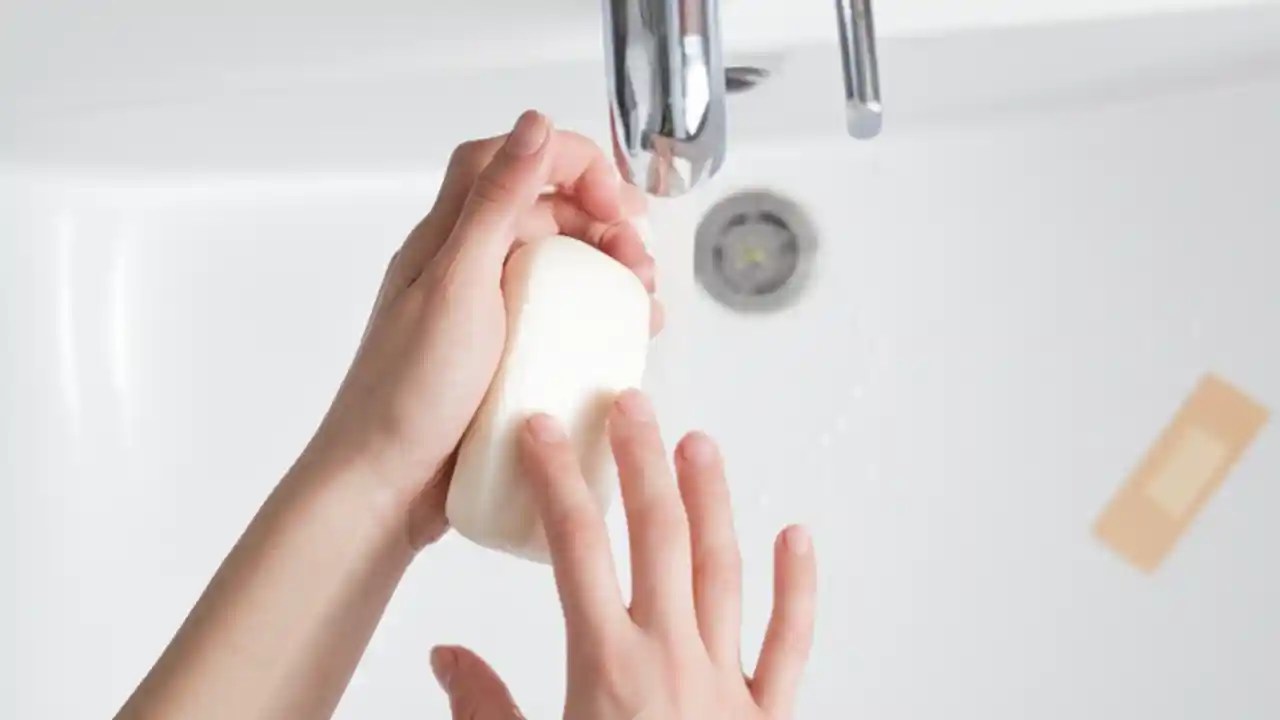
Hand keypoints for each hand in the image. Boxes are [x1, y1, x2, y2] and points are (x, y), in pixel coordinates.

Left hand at [296, 111, 658, 548]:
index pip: (510, 162)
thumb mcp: (460, 285)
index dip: (569, 161)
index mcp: (447, 238)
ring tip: (641, 297)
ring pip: (557, 264)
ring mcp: (484, 314)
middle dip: (603, 219)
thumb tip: (535, 124)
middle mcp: (465, 267)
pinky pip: (557, 318)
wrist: (382, 487)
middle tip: (638, 256)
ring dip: (607, 267)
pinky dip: (596, 315)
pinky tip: (624, 336)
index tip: (614, 198)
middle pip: (543, 212)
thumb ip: (495, 204)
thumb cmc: (408, 392)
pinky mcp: (501, 358)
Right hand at [433, 390, 816, 719]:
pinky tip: (797, 538)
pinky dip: (797, 589)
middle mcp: (670, 663)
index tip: (544, 433)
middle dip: (640, 460)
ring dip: (710, 501)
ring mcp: (726, 686)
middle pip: (656, 535)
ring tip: (699, 445)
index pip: (575, 548)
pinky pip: (790, 644)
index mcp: (604, 669)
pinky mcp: (768, 718)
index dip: (557, 481)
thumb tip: (447, 659)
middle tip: (630, 406)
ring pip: (722, 570)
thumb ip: (484, 710)